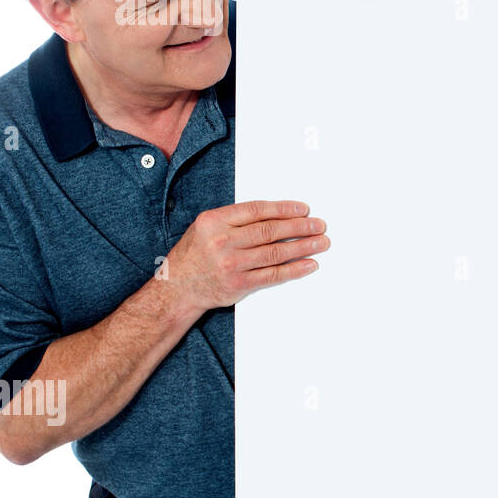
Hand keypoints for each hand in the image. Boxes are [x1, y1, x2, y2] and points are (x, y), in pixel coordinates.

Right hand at [161, 199, 329, 315]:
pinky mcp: (238, 284)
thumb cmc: (195, 254)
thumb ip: (236, 219)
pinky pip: (273, 275)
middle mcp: (222, 241)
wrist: (176, 288)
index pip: (257, 210)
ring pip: (275, 252)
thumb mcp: (207, 227)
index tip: (303, 209)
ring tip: (320, 242)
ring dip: (303, 247)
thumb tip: (277, 214)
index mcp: (215, 221)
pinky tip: (309, 264)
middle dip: (300, 227)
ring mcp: (231, 264)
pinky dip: (295, 269)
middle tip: (319, 225)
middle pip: (270, 231)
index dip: (284, 209)